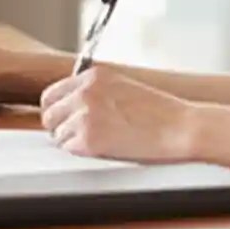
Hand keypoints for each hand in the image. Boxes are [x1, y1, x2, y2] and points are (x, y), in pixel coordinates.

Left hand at [40, 66, 198, 162]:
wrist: (181, 128)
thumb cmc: (161, 112)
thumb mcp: (123, 87)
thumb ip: (95, 91)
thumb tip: (72, 105)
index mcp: (93, 76)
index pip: (52, 93)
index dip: (58, 109)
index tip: (64, 118)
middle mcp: (84, 92)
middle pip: (48, 114)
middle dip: (59, 126)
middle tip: (77, 134)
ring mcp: (84, 115)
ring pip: (57, 134)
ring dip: (72, 140)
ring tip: (99, 141)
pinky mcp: (88, 139)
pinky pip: (68, 149)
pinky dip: (81, 152)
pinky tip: (103, 148)